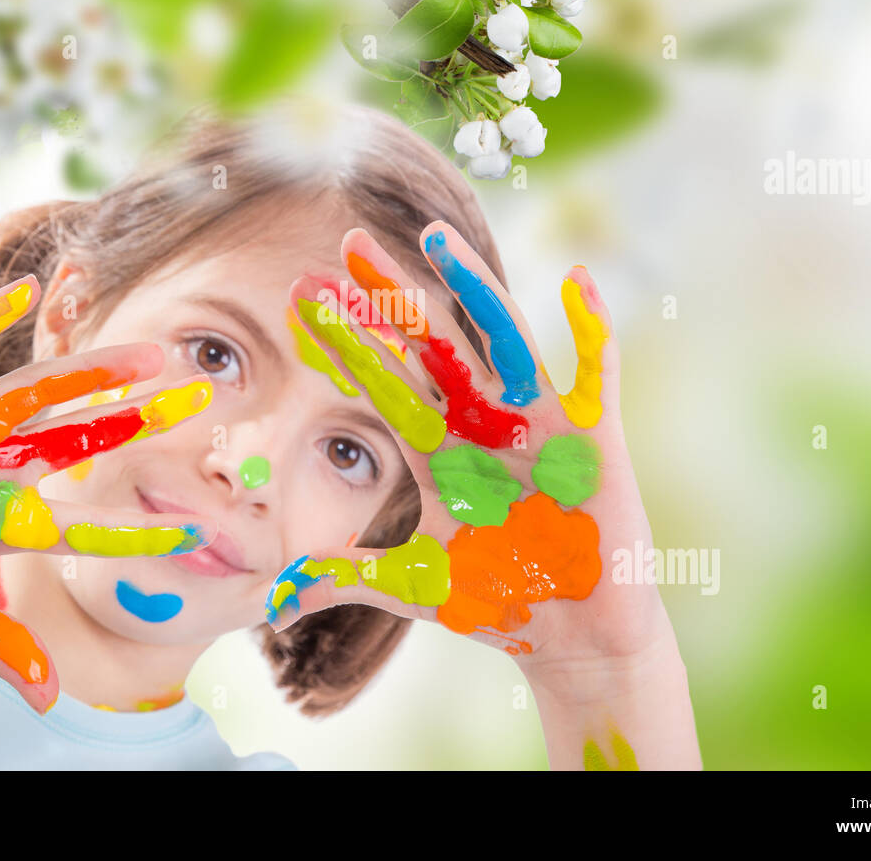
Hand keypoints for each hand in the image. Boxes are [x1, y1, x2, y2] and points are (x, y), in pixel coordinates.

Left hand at [265, 222, 697, 766]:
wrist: (572, 633)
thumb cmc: (497, 598)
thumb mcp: (412, 583)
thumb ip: (345, 577)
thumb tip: (273, 600)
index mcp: (438, 446)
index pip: (382, 380)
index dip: (344, 339)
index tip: (300, 294)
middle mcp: (482, 421)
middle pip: (430, 342)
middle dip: (389, 295)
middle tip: (346, 244)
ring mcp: (538, 424)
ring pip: (502, 338)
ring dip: (473, 286)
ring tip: (436, 237)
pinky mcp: (594, 440)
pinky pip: (597, 376)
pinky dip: (593, 331)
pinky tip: (579, 280)